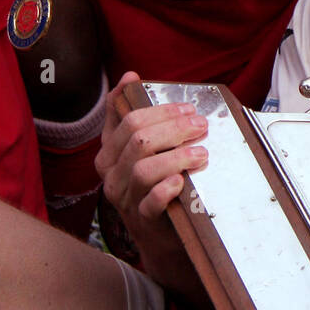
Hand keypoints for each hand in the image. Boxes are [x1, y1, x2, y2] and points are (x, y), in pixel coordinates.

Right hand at [96, 72, 208, 247]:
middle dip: (174, 129)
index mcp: (109, 152)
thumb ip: (131, 114)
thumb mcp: (139, 147)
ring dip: (177, 157)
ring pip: (143, 169)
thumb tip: (129, 76)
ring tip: (201, 154)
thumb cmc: (151, 182)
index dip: (161, 111)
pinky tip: (181, 181)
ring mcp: (125, 198)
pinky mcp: (142, 220)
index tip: (188, 109)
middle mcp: (111, 174)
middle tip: (201, 126)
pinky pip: (149, 202)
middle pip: (138, 141)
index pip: (129, 120)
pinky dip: (166, 190)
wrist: (159, 232)